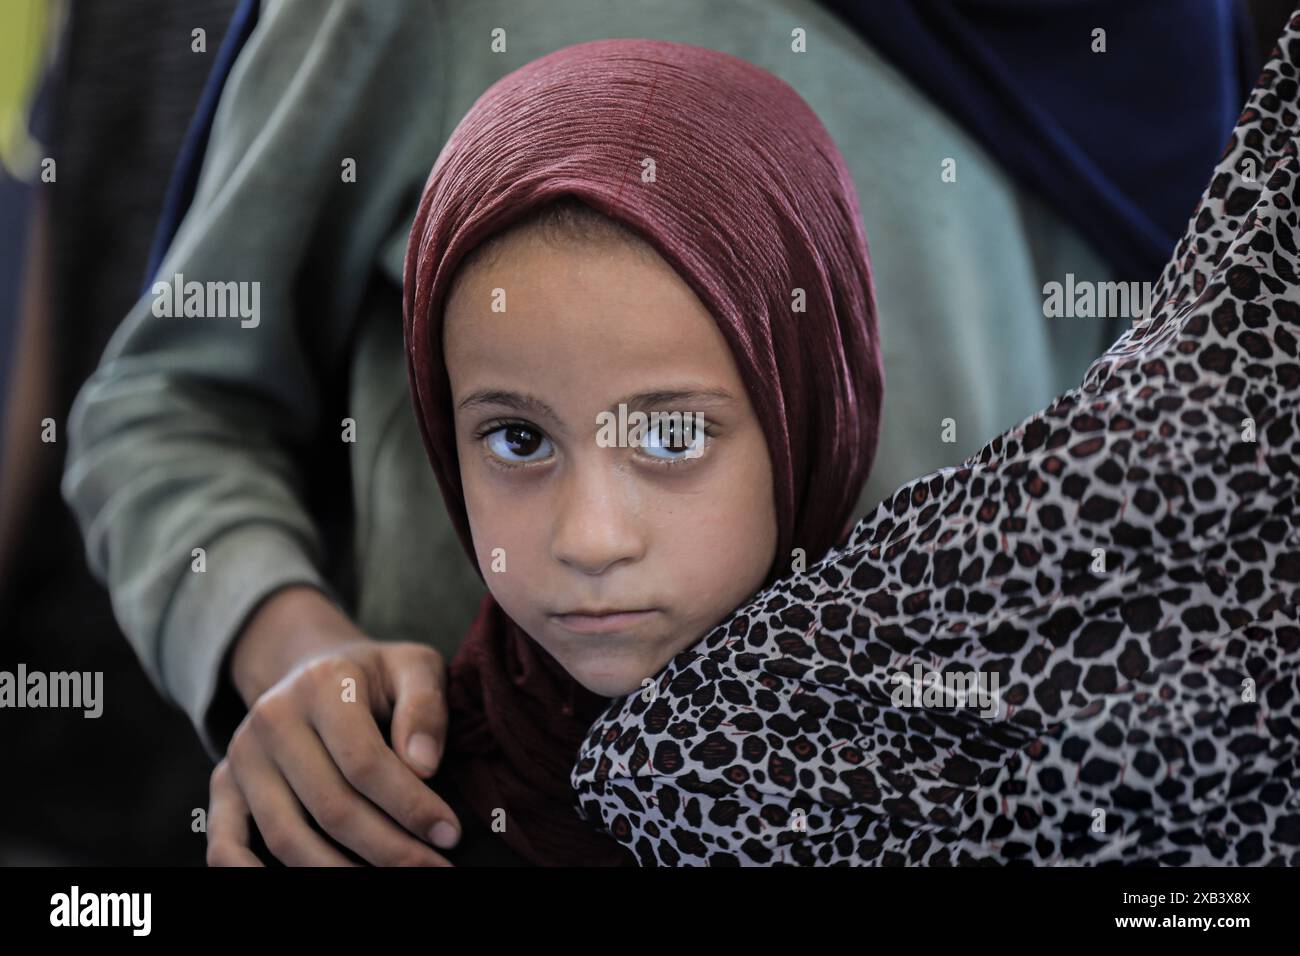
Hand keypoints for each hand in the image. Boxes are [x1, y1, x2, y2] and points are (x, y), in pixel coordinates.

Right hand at [205, 587, 460, 865]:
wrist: (313, 667)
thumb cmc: (376, 677)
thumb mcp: (413, 667)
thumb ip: (425, 707)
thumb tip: (424, 765)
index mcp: (323, 684)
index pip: (365, 762)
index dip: (411, 806)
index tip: (449, 834)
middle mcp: (274, 718)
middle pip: (332, 807)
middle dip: (389, 849)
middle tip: (434, 870)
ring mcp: (243, 755)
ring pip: (288, 836)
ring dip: (341, 872)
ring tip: (390, 882)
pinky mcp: (224, 784)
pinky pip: (225, 844)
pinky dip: (251, 877)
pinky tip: (311, 889)